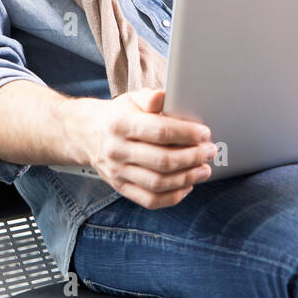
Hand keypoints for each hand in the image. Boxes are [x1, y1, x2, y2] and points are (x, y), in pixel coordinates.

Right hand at [83, 87, 216, 208]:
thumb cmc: (119, 115)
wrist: (87, 134)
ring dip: (187, 178)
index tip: (205, 134)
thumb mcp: (132, 99)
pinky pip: (149, 200)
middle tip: (210, 152)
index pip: (159, 131)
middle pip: (162, 161)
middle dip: (192, 158)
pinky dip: (172, 197)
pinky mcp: (121, 188)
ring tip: (204, 170)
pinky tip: (187, 186)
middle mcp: (117, 150)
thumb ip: (151, 98)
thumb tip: (162, 97)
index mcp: (121, 124)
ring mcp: (118, 172)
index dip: (186, 134)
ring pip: (158, 183)